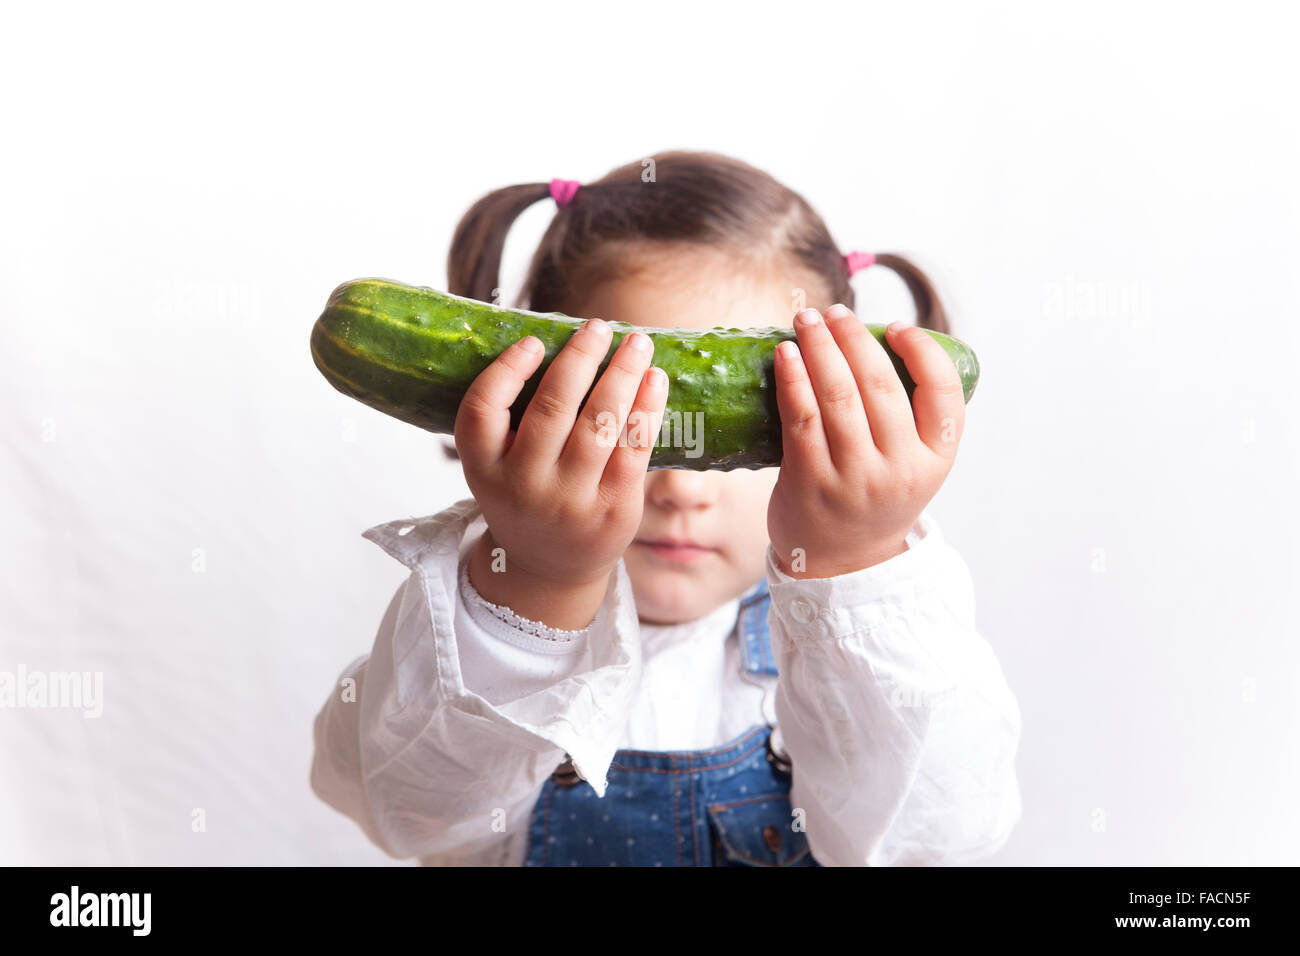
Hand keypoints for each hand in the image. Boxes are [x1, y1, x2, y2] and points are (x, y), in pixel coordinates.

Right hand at [454, 319, 666, 627]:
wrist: (551, 569)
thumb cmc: (527, 498)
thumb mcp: (498, 468)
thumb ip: (512, 420)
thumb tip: (561, 344)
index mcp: (484, 471)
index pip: (481, 411)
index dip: (506, 370)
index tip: (533, 341)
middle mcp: (523, 487)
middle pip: (551, 409)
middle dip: (580, 358)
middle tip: (599, 326)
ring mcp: (570, 502)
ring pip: (598, 424)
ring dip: (621, 374)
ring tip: (637, 343)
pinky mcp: (613, 510)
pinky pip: (634, 449)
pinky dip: (646, 409)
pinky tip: (655, 381)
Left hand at [766, 304, 965, 578]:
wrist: (842, 564)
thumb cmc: (875, 499)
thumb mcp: (912, 465)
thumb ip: (907, 417)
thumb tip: (877, 343)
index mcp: (935, 459)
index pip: (942, 392)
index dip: (921, 351)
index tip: (898, 326)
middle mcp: (899, 468)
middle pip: (879, 385)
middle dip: (854, 337)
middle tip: (834, 311)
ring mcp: (854, 478)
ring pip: (838, 396)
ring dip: (819, 348)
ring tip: (806, 320)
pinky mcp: (811, 483)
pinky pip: (801, 418)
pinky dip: (792, 379)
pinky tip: (785, 355)